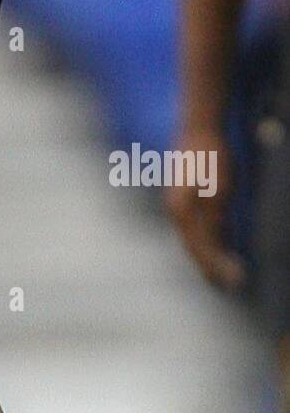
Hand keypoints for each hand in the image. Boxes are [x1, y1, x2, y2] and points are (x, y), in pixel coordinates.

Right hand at [164, 128, 244, 290]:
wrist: (198, 128)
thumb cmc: (210, 158)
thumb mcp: (218, 191)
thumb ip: (213, 222)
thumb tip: (214, 250)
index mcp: (181, 212)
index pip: (199, 250)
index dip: (217, 268)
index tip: (236, 281)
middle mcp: (175, 212)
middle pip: (194, 248)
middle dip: (212, 268)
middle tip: (233, 284)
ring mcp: (177, 205)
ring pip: (193, 240)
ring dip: (209, 257)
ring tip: (226, 273)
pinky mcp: (184, 199)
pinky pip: (195, 228)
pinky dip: (207, 242)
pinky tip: (219, 247)